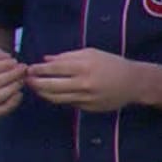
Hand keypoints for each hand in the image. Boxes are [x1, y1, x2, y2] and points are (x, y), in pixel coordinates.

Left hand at [26, 47, 144, 112]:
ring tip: (35, 88)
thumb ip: (66, 56)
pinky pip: (68, 103)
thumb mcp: (90, 53)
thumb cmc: (110, 63)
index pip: (54, 69)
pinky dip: (58, 98)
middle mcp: (84, 84)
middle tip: (26, 80)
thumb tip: (45, 59)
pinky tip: (51, 93)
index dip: (38, 70)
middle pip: (51, 86)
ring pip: (57, 98)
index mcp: (84, 67)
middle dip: (35, 83)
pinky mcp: (89, 108)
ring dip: (43, 93)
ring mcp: (87, 98)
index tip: (28, 69)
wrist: (134, 83)